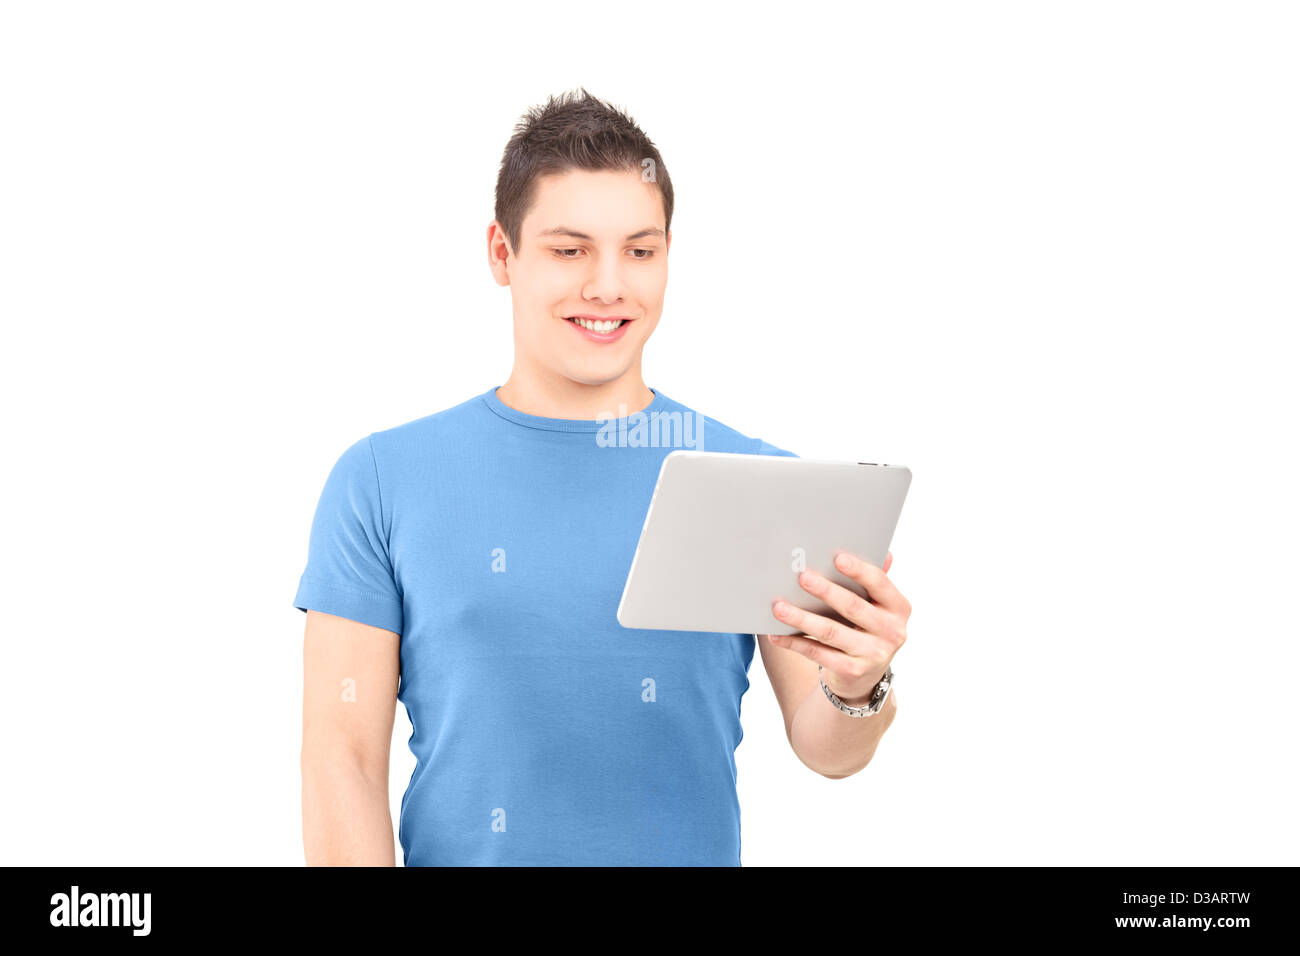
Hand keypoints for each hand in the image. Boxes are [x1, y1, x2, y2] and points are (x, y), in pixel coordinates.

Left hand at [768, 550, 910, 704]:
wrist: (865, 676)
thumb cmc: (865, 627)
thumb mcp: (875, 606)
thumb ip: (871, 582)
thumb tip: (879, 551)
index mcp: (898, 608)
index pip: (879, 584)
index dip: (859, 570)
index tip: (837, 557)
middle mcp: (892, 632)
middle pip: (853, 607)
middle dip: (825, 590)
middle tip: (802, 577)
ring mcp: (874, 654)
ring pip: (831, 632)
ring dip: (802, 618)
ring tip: (779, 607)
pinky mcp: (852, 671)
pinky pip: (818, 653)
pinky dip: (795, 643)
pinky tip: (776, 634)